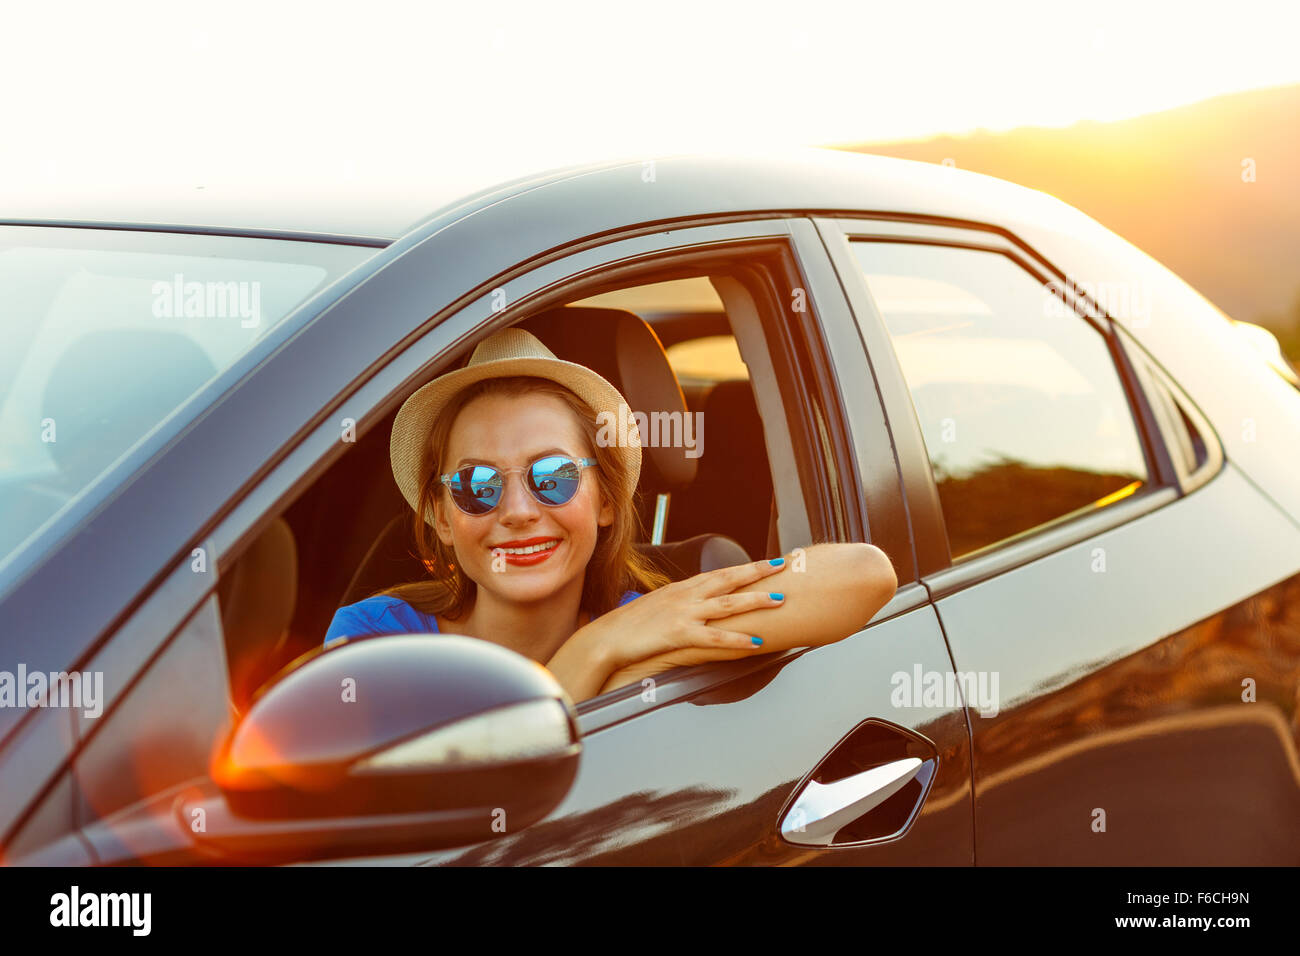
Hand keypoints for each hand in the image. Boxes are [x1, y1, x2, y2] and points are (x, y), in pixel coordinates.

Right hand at [582, 557, 790, 676]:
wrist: (606, 638)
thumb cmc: (630, 626)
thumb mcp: (658, 607)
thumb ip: (680, 604)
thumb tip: (698, 606)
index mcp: (682, 589)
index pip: (720, 573)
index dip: (746, 568)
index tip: (768, 562)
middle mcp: (686, 596)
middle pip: (728, 579)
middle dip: (758, 572)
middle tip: (782, 565)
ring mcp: (683, 613)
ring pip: (728, 604)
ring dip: (755, 601)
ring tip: (779, 600)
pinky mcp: (679, 634)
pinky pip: (715, 637)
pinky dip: (738, 639)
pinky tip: (756, 642)